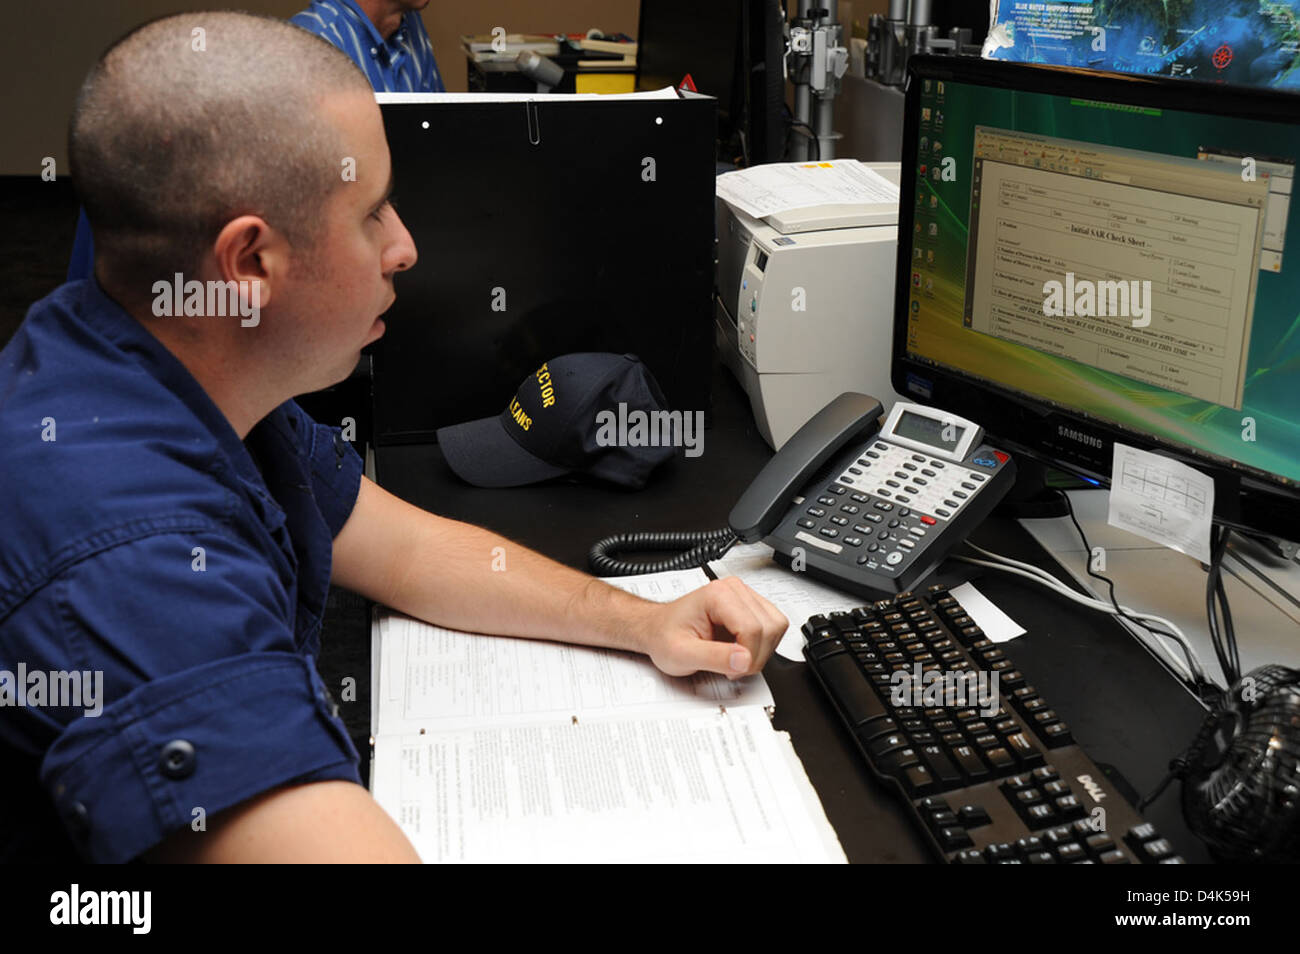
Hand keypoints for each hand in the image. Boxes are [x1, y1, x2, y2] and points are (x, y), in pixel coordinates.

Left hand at [637, 577, 787, 679]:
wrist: (659, 629)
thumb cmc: (665, 636)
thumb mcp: (680, 654)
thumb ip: (713, 658)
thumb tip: (744, 660)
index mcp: (717, 595)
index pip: (752, 628)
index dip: (746, 657)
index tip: (730, 669)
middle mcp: (734, 589)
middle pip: (769, 628)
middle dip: (755, 656)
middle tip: (732, 666)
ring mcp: (745, 596)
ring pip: (777, 626)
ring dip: (762, 651)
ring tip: (736, 657)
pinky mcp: (752, 606)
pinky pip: (774, 627)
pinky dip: (764, 645)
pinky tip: (741, 649)